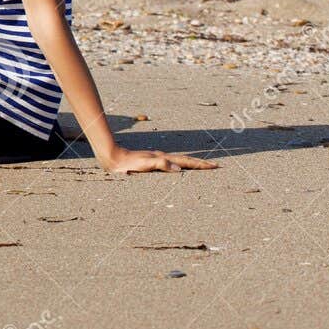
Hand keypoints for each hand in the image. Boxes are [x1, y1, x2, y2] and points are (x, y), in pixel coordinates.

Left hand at [96, 145, 218, 173]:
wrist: (112, 158)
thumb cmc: (127, 164)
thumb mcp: (144, 165)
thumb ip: (161, 165)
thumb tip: (179, 169)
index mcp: (164, 159)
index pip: (187, 162)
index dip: (201, 164)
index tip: (216, 166)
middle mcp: (162, 158)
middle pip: (185, 160)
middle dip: (200, 164)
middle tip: (215, 166)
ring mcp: (157, 159)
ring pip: (178, 162)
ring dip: (191, 165)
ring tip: (201, 168)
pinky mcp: (150, 163)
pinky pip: (170, 165)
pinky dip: (179, 167)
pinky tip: (177, 170)